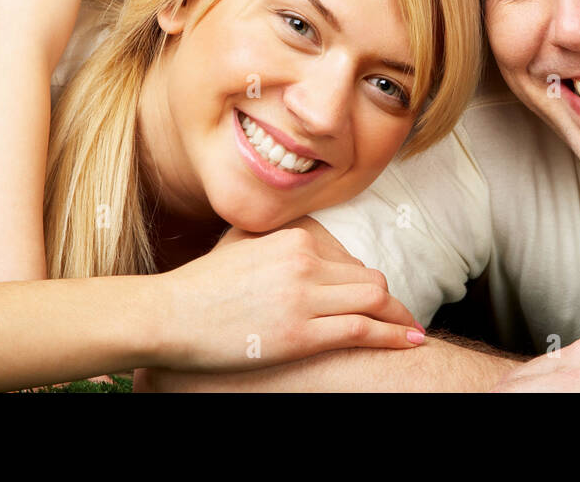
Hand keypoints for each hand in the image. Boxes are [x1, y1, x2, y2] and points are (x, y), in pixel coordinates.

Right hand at [151, 226, 424, 372]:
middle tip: (402, 317)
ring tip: (411, 331)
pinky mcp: (299, 333)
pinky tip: (410, 341)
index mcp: (293, 238)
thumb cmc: (199, 287)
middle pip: (368, 278)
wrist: (167, 315)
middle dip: (389, 301)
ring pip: (373, 299)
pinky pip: (361, 329)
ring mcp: (302, 295)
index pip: (348, 258)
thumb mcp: (239, 245)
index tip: (377, 299)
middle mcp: (303, 260)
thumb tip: (302, 246)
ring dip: (398, 318)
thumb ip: (273, 240)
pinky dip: (392, 335)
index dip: (365, 283)